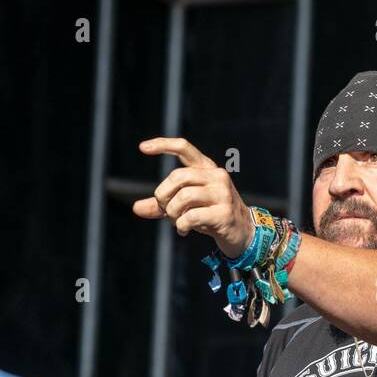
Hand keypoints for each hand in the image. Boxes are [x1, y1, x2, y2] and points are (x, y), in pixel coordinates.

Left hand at [132, 137, 255, 258]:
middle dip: (163, 195)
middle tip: (165, 209)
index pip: (184, 148)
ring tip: (176, 222)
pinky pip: (192, 216)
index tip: (142, 147)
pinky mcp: (223, 213)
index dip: (163, 145)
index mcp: (206, 168)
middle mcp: (216, 176)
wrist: (241, 232)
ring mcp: (222, 193)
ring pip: (183, 197)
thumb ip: (163, 205)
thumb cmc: (210, 215)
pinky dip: (181, 225)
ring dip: (172, 213)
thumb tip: (136, 208)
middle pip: (177, 176)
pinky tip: (183, 230)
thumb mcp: (186, 206)